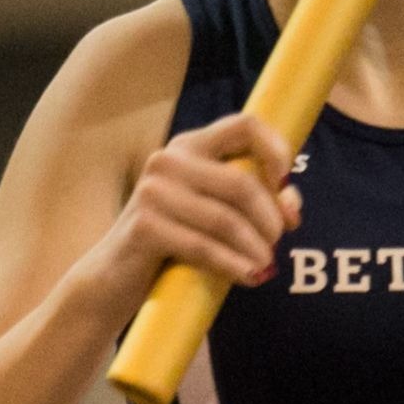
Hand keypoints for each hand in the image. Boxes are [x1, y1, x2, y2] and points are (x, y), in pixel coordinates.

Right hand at [103, 113, 302, 286]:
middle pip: (241, 182)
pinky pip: (204, 247)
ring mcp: (152, 192)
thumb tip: (290, 204)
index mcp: (189, 145)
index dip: (276, 151)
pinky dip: (233, 265)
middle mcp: (168, 160)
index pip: (244, 125)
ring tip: (265, 266)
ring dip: (256, 248)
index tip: (287, 186)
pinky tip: (249, 277)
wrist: (113, 278)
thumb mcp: (212, 211)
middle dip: (270, 218)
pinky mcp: (144, 227)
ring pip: (226, 219)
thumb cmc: (172, 242)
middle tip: (277, 244)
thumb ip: (250, 198)